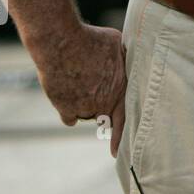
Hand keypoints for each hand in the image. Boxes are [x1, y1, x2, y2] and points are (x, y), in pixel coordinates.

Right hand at [36, 23, 127, 156]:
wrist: (61, 43)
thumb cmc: (91, 40)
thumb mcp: (117, 44)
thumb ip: (125, 58)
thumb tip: (133, 57)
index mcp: (120, 88)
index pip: (126, 118)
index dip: (122, 136)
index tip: (118, 153)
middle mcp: (104, 103)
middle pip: (104, 114)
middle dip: (101, 107)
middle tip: (95, 91)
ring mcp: (84, 107)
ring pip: (86, 113)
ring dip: (85, 104)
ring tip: (81, 81)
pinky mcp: (65, 108)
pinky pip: (69, 116)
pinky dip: (68, 109)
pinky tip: (68, 94)